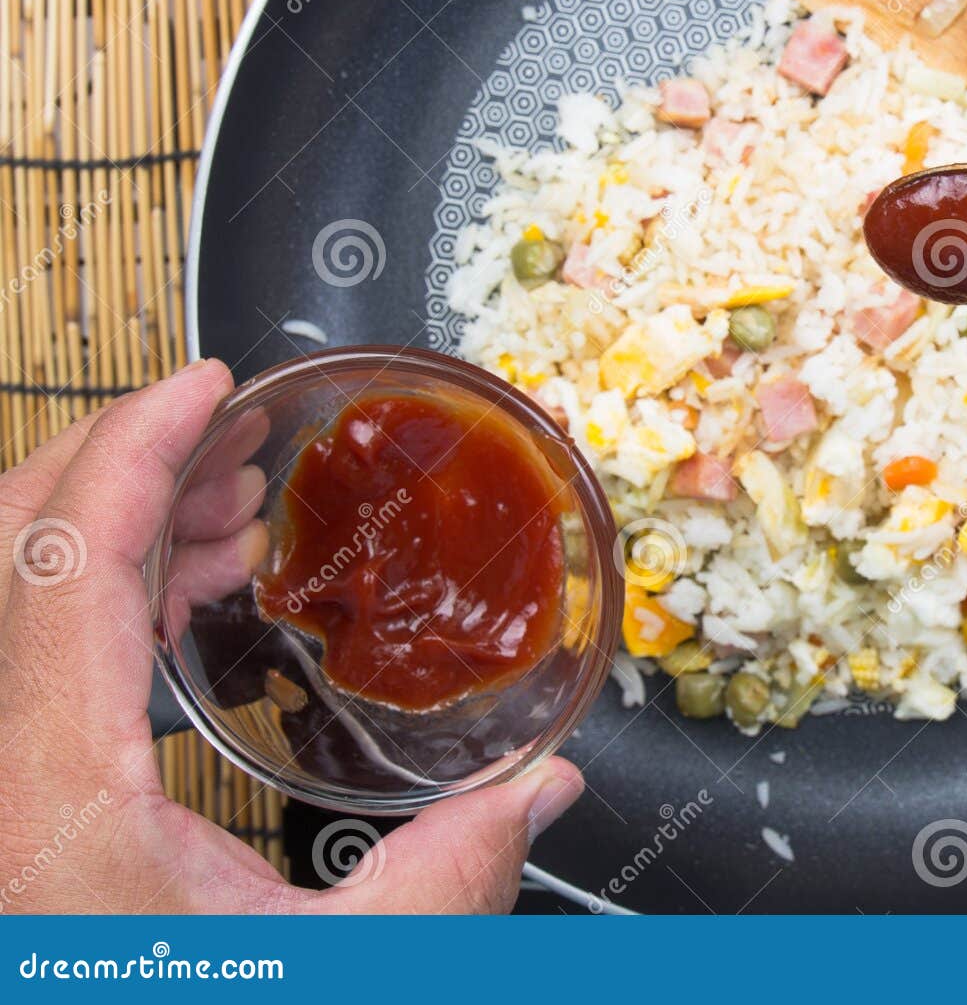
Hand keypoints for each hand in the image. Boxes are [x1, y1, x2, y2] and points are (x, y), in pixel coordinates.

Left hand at [0, 361, 581, 912]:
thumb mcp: (343, 973)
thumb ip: (453, 874)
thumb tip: (545, 789)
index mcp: (49, 804)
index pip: (58, 567)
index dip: (131, 446)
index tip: (206, 386)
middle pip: (8, 549)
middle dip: (123, 463)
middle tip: (233, 439)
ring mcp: (1, 785)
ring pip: (12, 592)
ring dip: (113, 524)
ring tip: (227, 513)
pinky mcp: (18, 800)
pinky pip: (31, 647)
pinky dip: (103, 591)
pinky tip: (190, 599)